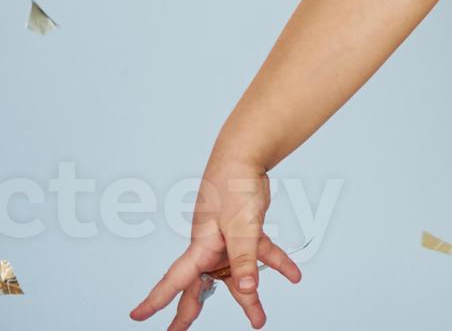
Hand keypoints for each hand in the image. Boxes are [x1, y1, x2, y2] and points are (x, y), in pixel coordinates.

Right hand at [131, 155, 301, 327]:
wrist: (247, 157)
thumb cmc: (235, 186)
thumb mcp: (243, 227)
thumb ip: (245, 260)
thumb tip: (246, 288)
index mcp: (200, 248)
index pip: (174, 280)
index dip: (156, 300)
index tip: (137, 316)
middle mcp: (209, 249)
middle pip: (198, 287)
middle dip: (189, 312)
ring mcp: (227, 241)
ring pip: (235, 276)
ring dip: (248, 297)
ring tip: (258, 320)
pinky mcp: (246, 232)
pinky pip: (261, 254)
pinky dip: (277, 264)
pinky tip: (293, 275)